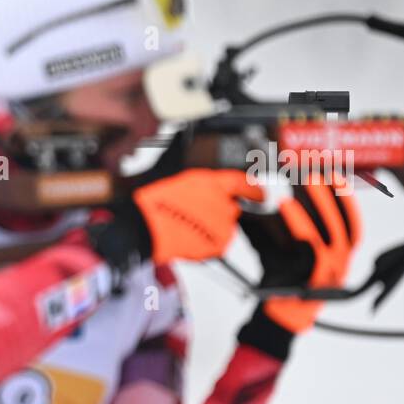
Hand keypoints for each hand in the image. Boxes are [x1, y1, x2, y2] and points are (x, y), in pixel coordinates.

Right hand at [132, 169, 265, 264]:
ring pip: (223, 226)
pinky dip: (204, 241)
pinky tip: (187, 236)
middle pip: (231, 207)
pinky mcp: (215, 246)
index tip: (260, 194)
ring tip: (186, 225)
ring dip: (209, 226)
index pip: (244, 184)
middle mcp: (223, 204)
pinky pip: (216, 243)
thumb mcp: (169, 170)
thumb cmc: (152, 200)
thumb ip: (191, 169)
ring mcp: (220, 227)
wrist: (142, 228)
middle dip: (217, 209)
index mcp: (213, 183)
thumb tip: (192, 158)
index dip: (254, 189)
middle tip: (193, 211)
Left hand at [243, 174, 360, 332]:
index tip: (333, 173)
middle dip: (332, 193)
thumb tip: (258, 195)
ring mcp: (332, 271)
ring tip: (304, 182)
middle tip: (315, 171)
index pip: (350, 220)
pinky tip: (284, 206)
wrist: (274, 314)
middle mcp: (342, 260)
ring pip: (333, 232)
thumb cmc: (278, 278)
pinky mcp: (317, 279)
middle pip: (344, 221)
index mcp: (339, 253)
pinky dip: (299, 224)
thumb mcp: (277, 246)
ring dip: (319, 203)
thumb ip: (274, 224)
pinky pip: (311, 247)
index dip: (344, 196)